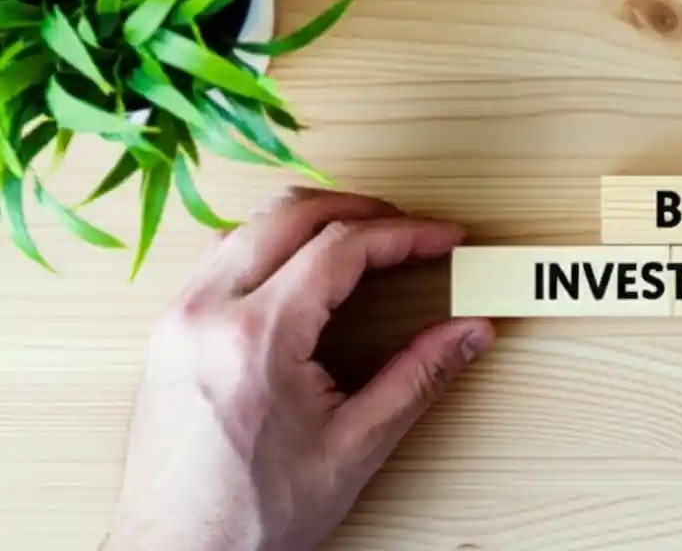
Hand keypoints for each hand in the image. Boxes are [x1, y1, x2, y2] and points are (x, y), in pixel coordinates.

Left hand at [104, 189, 494, 550]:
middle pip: (290, 212)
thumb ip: (419, 378)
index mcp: (256, 339)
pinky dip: (271, 243)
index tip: (444, 238)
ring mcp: (177, 319)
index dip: (405, 234)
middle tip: (409, 228)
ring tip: (363, 240)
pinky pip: (220, 255)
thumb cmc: (252, 515)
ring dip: (311, 219)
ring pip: (248, 225)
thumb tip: (471, 333)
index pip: (341, 248)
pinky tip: (303, 269)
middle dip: (361, 209)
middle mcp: (206, 313)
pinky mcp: (167, 332)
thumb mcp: (354, 448)